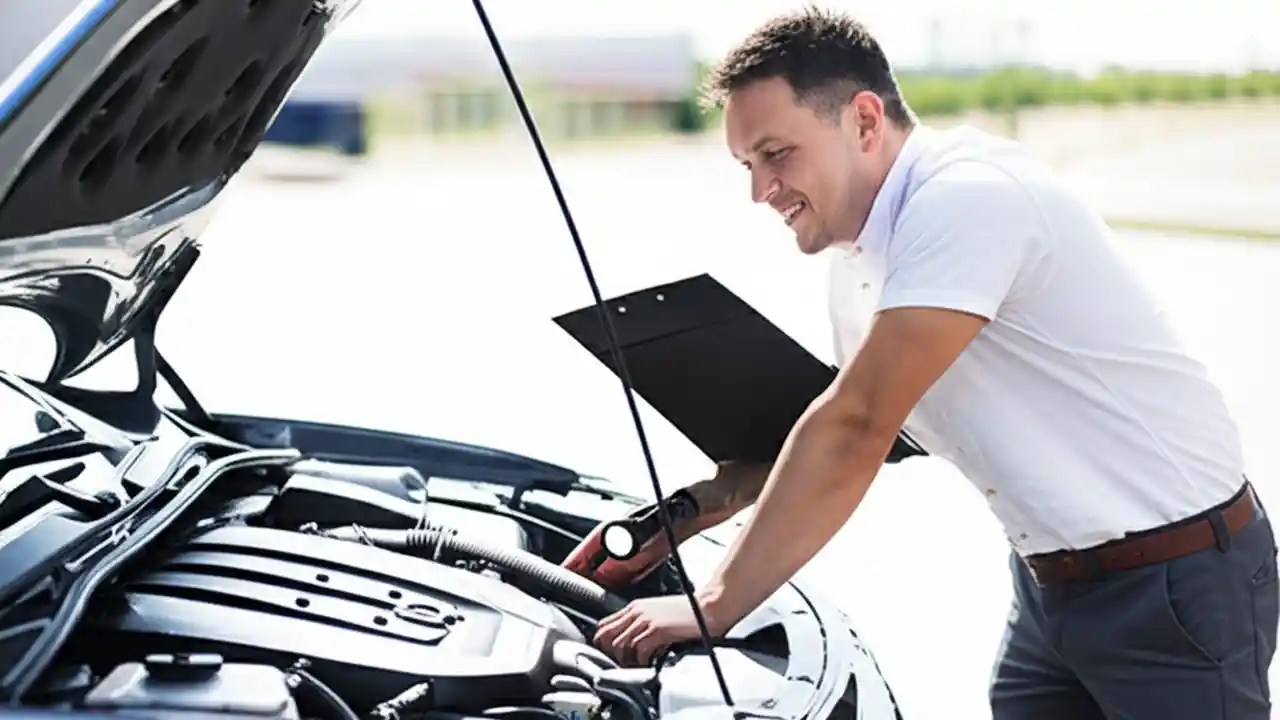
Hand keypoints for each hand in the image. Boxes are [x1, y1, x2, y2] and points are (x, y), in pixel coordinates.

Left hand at [593, 594, 725, 666]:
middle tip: (624, 663)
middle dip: (611, 654)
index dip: (604, 644)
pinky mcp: (659, 630)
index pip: (603, 626)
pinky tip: (652, 661)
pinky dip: (642, 661)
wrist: (709, 606)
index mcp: (635, 607)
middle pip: (605, 637)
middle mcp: (637, 612)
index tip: (613, 656)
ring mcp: (646, 620)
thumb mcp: (657, 612)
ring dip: (626, 660)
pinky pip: (639, 650)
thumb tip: (628, 643)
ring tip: (638, 665)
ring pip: (619, 645)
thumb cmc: (689, 611)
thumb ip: (641, 623)